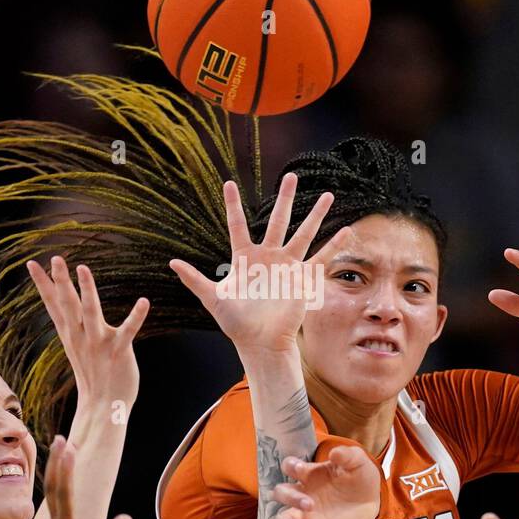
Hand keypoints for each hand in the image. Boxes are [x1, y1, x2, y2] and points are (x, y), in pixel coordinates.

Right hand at [26, 257, 148, 406]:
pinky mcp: (119, 351)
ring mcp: (99, 344)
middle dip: (61, 281)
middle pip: (67, 304)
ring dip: (87, 290)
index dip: (42, 284)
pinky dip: (136, 316)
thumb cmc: (93, 374)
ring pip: (90, 313)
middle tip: (55, 258)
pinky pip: (128, 331)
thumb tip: (62, 307)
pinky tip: (144, 301)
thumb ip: (71, 324)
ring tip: (82, 269)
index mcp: (71, 334)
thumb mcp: (76, 346)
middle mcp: (81, 337)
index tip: (32, 263)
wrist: (103, 407)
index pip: (53, 304)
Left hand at [44, 436, 131, 518]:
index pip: (63, 494)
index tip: (68, 448)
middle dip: (56, 462)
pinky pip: (57, 501)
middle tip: (61, 438)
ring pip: (53, 493)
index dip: (65, 470)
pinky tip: (62, 475)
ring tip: (60, 448)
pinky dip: (59, 482)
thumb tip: (126, 518)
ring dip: (55, 469)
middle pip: (53, 488)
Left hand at [168, 173, 350, 354]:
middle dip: (285, 199)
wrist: (260, 341)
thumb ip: (195, 279)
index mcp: (244, 258)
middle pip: (277, 221)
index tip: (230, 183)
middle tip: (291, 177)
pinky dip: (334, 246)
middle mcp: (268, 257)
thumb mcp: (213, 298)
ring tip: (328, 195)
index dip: (234, 205)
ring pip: (303, 234)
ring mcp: (287, 266)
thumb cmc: (236, 322)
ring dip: (315, 215)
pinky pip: (321, 259)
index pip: (237, 225)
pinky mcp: (302, 279)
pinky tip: (347, 230)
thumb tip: (172, 263)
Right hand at [265, 445, 379, 518]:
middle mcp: (302, 493)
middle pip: (281, 493)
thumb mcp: (359, 463)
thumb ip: (348, 456)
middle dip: (291, 498)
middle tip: (310, 504)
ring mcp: (305, 515)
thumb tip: (335, 453)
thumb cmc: (360, 478)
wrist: (370, 503)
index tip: (299, 470)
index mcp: (310, 473)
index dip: (290, 466)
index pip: (289, 466)